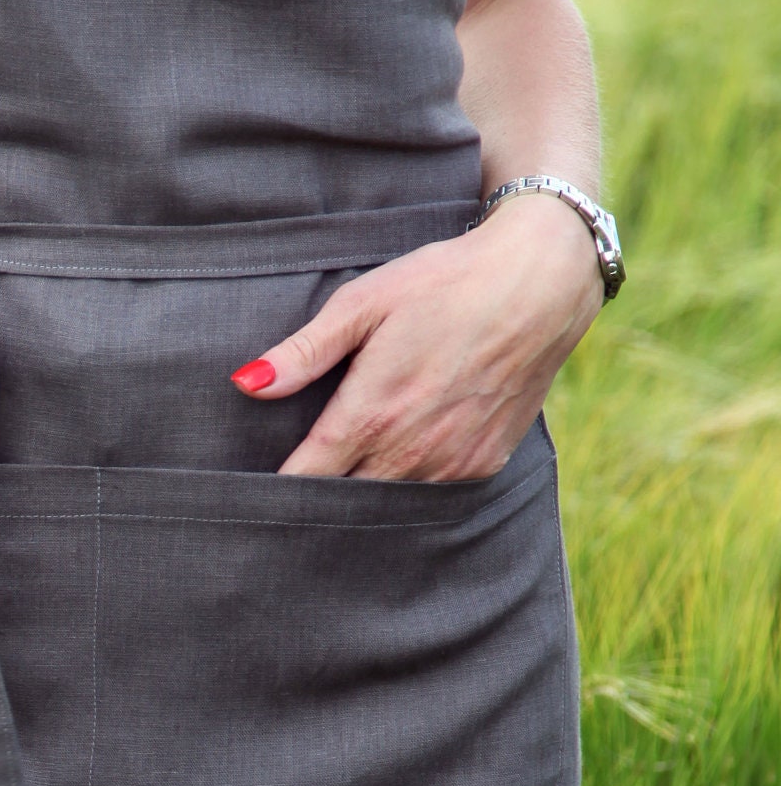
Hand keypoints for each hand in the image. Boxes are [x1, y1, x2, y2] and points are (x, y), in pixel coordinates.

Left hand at [230, 193, 605, 480]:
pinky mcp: (482, 465)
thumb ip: (304, 352)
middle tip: (291, 487)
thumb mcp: (364, 303)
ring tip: (339, 480)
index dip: (276, 490)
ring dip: (362, 494)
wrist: (540, 283)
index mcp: (370, 415)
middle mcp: (410, 452)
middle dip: (314, 497)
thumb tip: (246, 385)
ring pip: (386, 503)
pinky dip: (409, 486)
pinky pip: (431, 494)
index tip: (251, 492)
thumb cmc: (443, 283)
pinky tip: (397, 463)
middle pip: (341, 500)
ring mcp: (450, 464)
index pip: (305, 481)